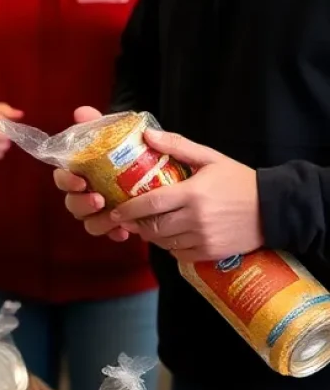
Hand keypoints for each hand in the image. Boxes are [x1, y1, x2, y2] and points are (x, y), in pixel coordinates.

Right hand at [54, 107, 135, 243]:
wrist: (161, 171)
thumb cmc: (132, 150)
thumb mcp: (118, 134)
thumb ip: (99, 124)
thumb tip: (81, 112)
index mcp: (80, 172)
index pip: (61, 178)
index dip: (65, 180)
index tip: (79, 180)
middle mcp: (85, 193)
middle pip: (71, 204)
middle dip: (82, 204)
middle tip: (99, 199)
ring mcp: (99, 210)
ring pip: (89, 223)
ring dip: (99, 222)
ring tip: (116, 218)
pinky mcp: (116, 224)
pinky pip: (110, 234)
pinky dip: (116, 233)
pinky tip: (127, 231)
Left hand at [108, 129, 262, 261]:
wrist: (274, 208)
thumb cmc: (240, 180)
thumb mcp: (209, 158)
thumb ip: (177, 146)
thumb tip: (147, 135)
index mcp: (193, 193)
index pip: (151, 203)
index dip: (129, 209)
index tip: (115, 209)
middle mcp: (196, 219)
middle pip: (154, 226)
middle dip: (136, 224)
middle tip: (127, 219)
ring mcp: (204, 238)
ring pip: (164, 242)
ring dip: (151, 236)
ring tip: (146, 226)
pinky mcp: (212, 253)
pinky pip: (180, 254)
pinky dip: (169, 247)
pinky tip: (170, 237)